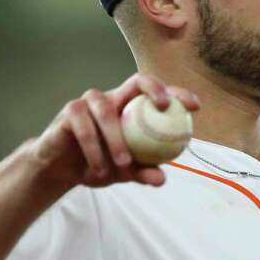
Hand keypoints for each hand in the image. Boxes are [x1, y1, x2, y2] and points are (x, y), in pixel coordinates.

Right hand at [31, 73, 200, 188]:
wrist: (64, 171)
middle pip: (137, 81)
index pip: (158, 94)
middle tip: (164, 107)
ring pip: (106, 110)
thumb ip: (143, 172)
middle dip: (154, 88)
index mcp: (132, 108)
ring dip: (116, 139)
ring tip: (124, 164)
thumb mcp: (126, 173)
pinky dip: (93, 149)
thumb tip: (162, 179)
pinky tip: (100, 169)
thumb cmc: (101, 165)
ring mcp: (90, 102)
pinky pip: (84, 127)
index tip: (195, 106)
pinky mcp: (70, 111)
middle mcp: (113, 99)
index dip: (177, 94)